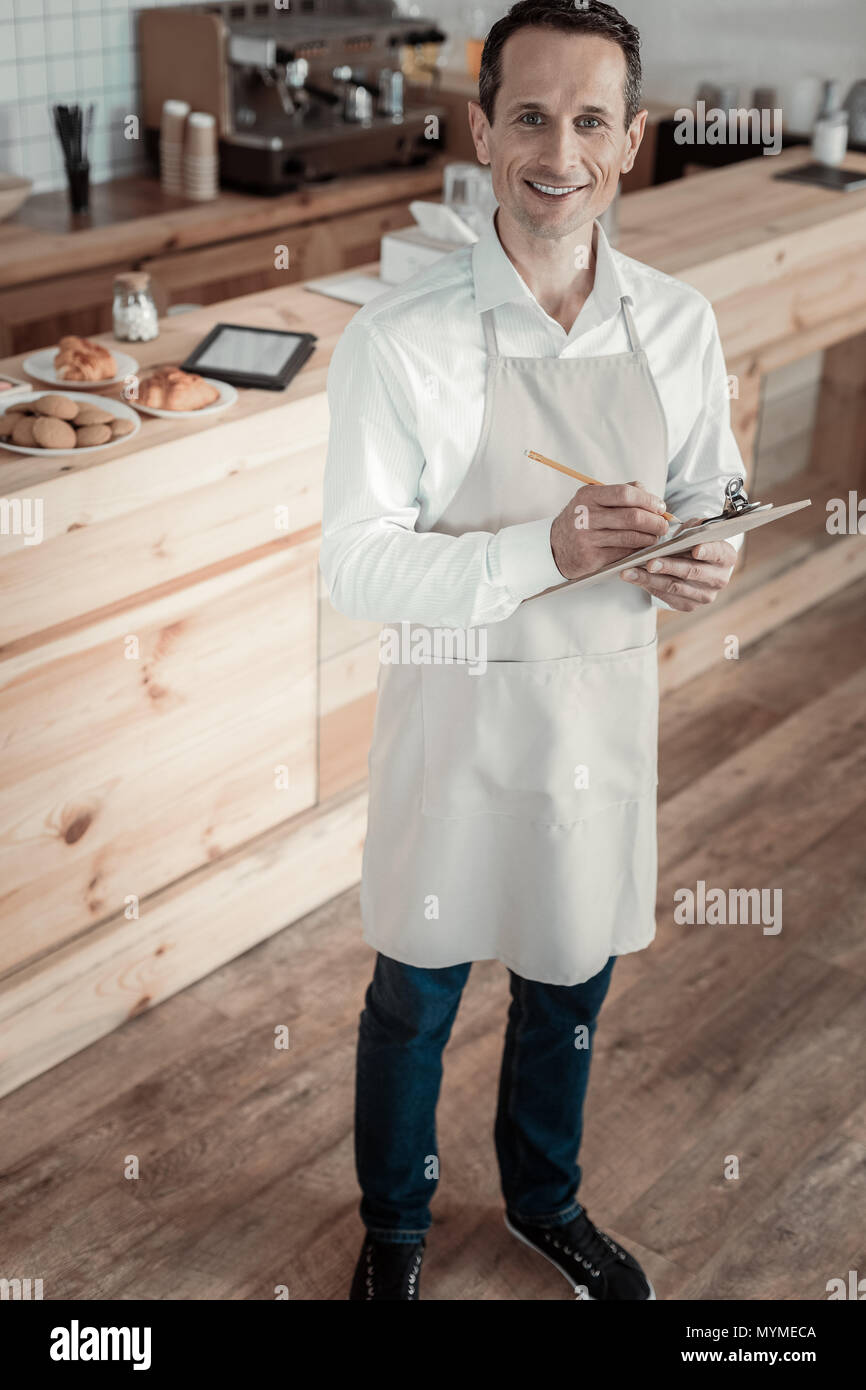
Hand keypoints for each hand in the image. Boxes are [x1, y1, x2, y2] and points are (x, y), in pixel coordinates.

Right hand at [550, 479, 669, 579]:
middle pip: (632, 517)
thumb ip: (621, 492)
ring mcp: (588, 538)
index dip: (648, 500)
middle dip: (655, 521)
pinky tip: (642, 548)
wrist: (555, 547)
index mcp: (588, 496)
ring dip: (650, 538)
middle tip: (663, 525)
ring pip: (631, 537)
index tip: (660, 507)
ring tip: (655, 536)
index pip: (625, 493)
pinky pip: (624, 553)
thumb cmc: (582, 520)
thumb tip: (650, 494)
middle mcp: (586, 516)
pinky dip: (639, 550)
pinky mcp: (592, 558)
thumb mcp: (593, 499)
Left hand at [619, 515, 736, 611]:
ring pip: (675, 587)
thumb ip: (692, 528)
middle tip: (649, 562)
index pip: (718, 552)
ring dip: (650, 579)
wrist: (694, 564)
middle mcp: (719, 578)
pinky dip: (648, 586)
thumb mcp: (695, 531)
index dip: (708, 550)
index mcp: (726, 556)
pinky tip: (634, 578)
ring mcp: (705, 595)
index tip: (695, 549)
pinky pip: (666, 597)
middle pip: (692, 572)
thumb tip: (682, 526)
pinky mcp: (689, 605)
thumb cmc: (693, 543)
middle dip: (669, 566)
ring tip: (630, 572)